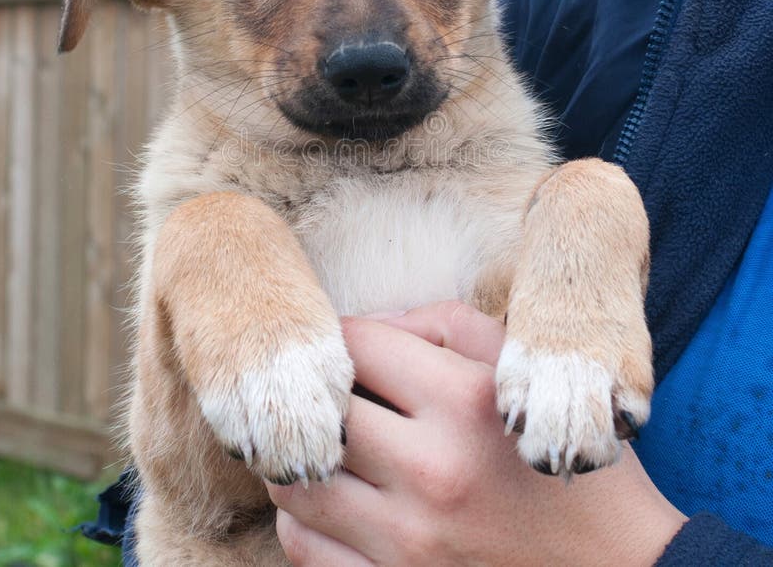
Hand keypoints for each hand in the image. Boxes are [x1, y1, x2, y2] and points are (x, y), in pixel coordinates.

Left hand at [265, 301, 684, 565]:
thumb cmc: (568, 460)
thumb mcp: (526, 371)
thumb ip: (448, 325)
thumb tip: (372, 321)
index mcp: (466, 402)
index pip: (356, 344)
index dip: (343, 335)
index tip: (352, 349)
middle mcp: (433, 472)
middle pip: (318, 411)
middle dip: (319, 394)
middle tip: (333, 395)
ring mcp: (411, 544)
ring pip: (297, 482)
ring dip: (305, 456)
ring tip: (332, 447)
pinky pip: (303, 547)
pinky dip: (305, 519)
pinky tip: (340, 501)